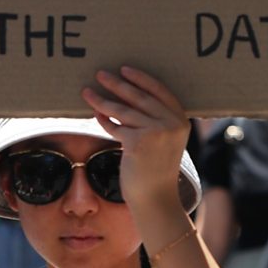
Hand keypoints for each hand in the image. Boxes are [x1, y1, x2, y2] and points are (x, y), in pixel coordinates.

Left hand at [81, 66, 189, 213]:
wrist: (156, 198)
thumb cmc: (156, 170)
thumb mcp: (165, 141)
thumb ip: (155, 120)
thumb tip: (126, 95)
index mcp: (181, 120)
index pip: (160, 91)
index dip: (141, 78)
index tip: (124, 69)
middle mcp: (171, 124)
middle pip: (139, 97)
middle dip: (117, 84)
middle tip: (100, 73)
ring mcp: (156, 133)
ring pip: (123, 110)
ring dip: (102, 99)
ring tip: (87, 92)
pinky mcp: (138, 143)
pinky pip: (116, 126)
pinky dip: (104, 120)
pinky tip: (95, 114)